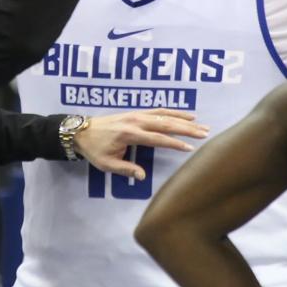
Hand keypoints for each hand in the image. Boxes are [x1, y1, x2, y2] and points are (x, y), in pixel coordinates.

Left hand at [77, 107, 209, 179]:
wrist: (81, 131)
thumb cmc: (95, 150)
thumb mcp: (107, 164)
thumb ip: (126, 169)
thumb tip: (141, 176)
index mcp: (129, 134)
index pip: (157, 138)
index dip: (175, 143)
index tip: (190, 148)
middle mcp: (136, 121)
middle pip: (166, 124)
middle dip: (187, 129)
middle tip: (204, 133)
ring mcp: (137, 114)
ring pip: (165, 115)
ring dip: (184, 119)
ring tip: (201, 124)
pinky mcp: (137, 113)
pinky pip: (159, 111)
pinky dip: (174, 112)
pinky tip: (187, 115)